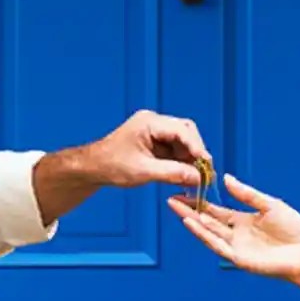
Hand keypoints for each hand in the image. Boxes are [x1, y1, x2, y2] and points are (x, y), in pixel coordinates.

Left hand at [91, 109, 210, 187]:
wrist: (92, 168)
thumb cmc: (111, 166)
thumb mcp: (144, 171)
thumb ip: (173, 173)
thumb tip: (198, 178)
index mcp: (149, 122)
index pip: (182, 130)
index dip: (197, 147)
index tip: (207, 165)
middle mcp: (154, 122)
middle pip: (186, 132)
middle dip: (196, 152)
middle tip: (205, 171)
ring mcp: (155, 131)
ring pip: (183, 141)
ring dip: (190, 158)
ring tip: (197, 177)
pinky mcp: (155, 142)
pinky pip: (175, 149)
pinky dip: (182, 162)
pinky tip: (185, 176)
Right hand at [167, 174, 299, 294]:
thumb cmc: (295, 229)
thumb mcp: (270, 204)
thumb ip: (246, 194)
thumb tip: (226, 178)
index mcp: (244, 221)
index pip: (217, 210)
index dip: (200, 202)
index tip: (184, 191)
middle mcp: (236, 234)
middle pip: (208, 221)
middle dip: (189, 210)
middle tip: (170, 198)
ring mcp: (236, 247)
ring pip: (208, 232)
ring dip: (192, 221)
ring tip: (175, 208)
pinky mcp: (238, 258)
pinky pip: (217, 245)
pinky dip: (203, 235)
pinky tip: (192, 223)